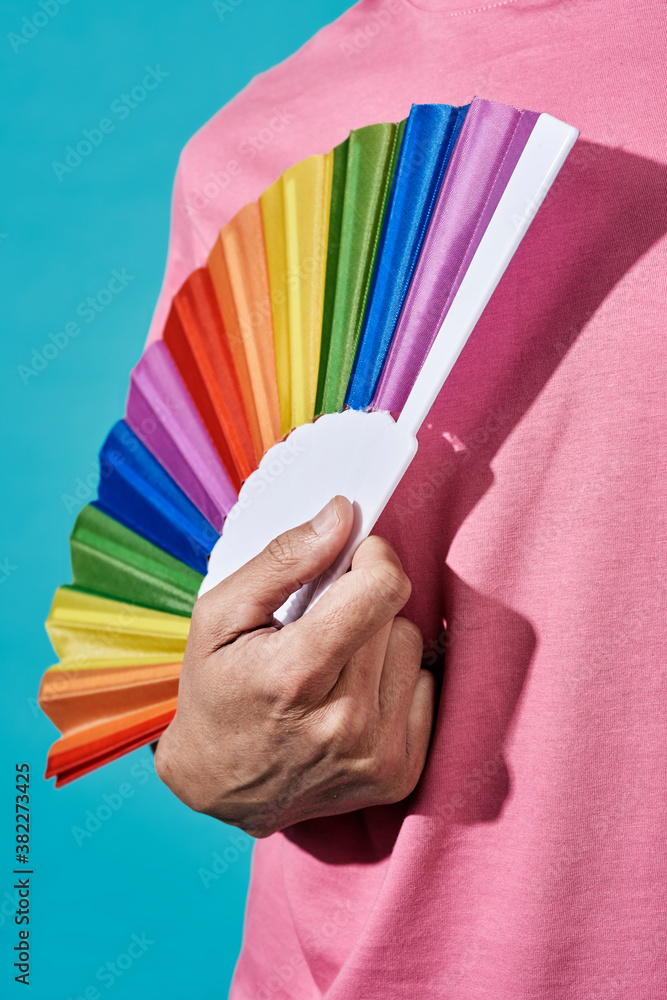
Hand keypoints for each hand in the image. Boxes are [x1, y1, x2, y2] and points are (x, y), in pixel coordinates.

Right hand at [155, 496, 436, 836]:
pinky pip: (426, 689)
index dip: (372, 558)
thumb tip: (341, 515)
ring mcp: (376, 754)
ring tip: (334, 664)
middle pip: (396, 614)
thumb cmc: (216, 691)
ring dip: (380, 644)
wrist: (220, 786)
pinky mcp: (399, 774)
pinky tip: (353, 697)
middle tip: (322, 624)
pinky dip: (394, 682)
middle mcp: (344, 722)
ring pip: (414, 648)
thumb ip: (282, 560)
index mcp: (296, 675)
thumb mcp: (220, 615)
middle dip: (364, 603)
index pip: (383, 588)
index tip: (353, 558)